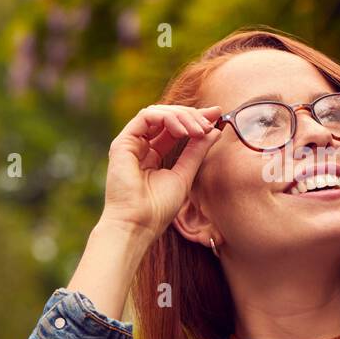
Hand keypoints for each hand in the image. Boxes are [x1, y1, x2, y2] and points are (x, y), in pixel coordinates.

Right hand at [102, 103, 223, 241]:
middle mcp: (140, 146)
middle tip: (209, 123)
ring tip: (199, 131)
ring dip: (182, 117)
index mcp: (153, 155)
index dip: (195, 119)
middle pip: (167, 117)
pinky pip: (146, 116)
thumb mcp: (185, 174)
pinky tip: (184, 132)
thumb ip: (196, 151)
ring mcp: (131, 143)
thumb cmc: (158, 208)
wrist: (138, 225)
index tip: (217, 115)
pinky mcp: (122, 143)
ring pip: (157, 113)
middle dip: (191, 116)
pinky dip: (168, 118)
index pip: (174, 128)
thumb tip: (214, 130)